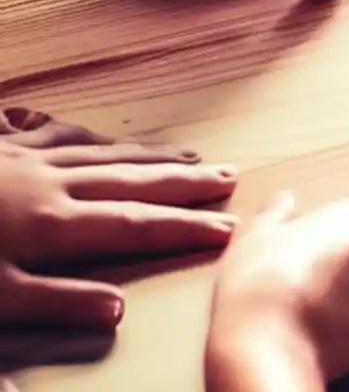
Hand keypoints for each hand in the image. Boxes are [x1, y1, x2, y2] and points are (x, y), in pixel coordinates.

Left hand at [0, 131, 236, 331]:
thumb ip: (55, 301)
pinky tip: (113, 140)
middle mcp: (54, 184)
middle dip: (186, 182)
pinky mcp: (7, 147)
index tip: (228, 228)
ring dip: (154, 157)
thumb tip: (118, 310)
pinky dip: (99, 138)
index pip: (135, 226)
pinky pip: (64, 134)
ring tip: (193, 156)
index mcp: (53, 224)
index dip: (185, 227)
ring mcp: (31, 159)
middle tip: (230, 176)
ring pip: (107, 155)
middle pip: (133, 181)